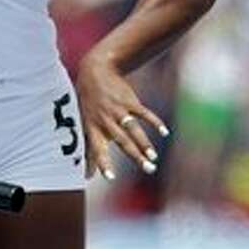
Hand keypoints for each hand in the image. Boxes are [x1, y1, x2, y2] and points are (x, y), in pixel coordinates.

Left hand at [75, 53, 168, 180]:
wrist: (96, 71)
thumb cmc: (89, 103)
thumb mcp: (85, 124)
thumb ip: (89, 150)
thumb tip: (87, 176)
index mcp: (93, 128)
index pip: (97, 150)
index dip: (103, 164)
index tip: (111, 178)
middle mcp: (106, 120)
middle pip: (123, 142)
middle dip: (136, 156)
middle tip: (148, 169)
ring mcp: (118, 110)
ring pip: (134, 130)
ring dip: (145, 144)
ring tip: (154, 157)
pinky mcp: (130, 100)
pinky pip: (144, 113)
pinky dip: (155, 123)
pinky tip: (164, 132)